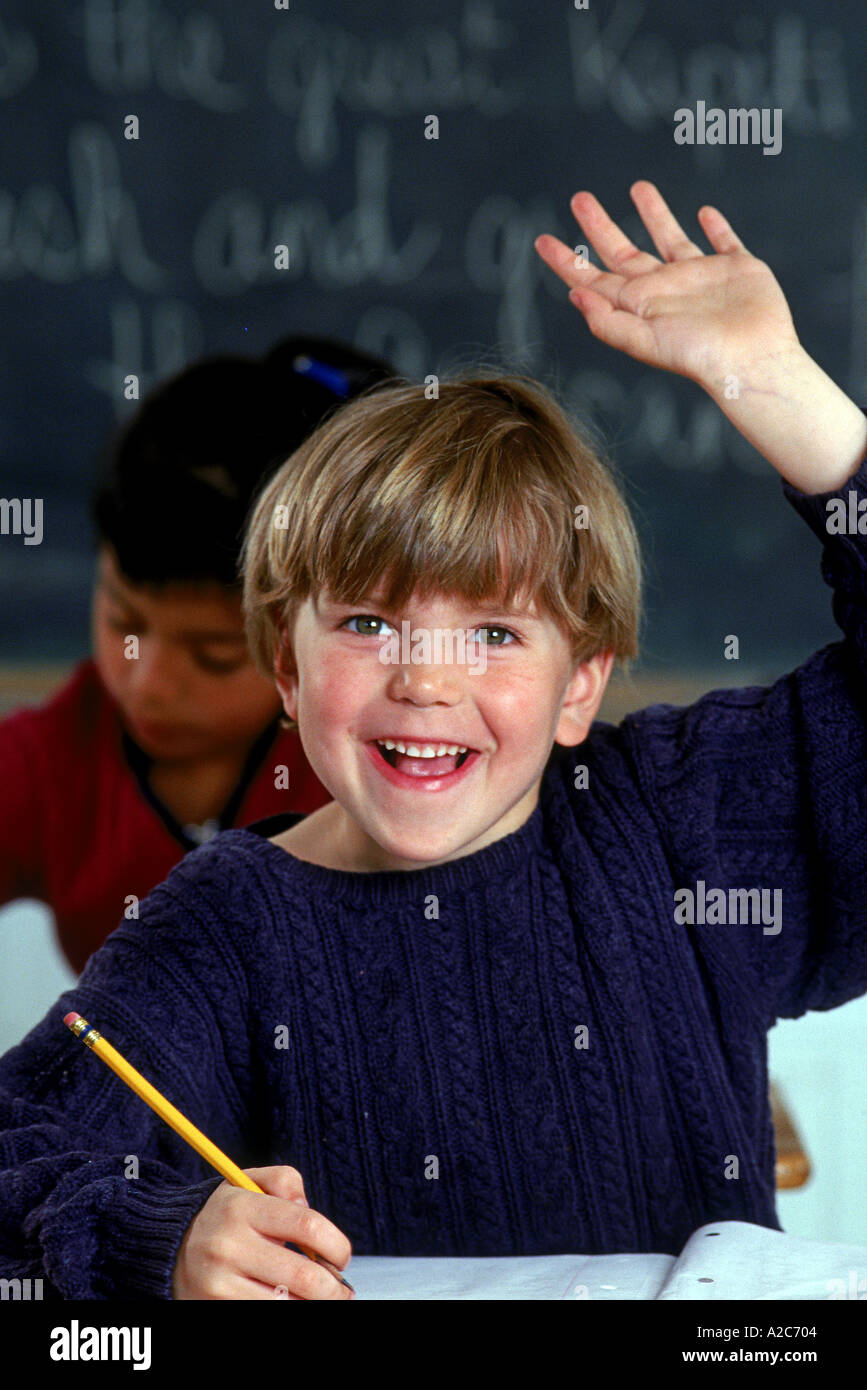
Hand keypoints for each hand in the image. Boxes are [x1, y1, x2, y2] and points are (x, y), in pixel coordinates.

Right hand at [171, 1166, 353, 1299]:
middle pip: (304, 1276)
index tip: (342, 1257)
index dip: (336, 1244)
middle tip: (341, 1291)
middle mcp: (229, 1246)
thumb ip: (285, 1182)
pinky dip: (287, 1312)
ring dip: (313, 1306)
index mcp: (241, 1208)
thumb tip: (308, 1208)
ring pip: (287, 1306)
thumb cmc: (224, 1216)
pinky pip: (265, 1316)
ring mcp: (220, 1283)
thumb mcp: (247, 1183)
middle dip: (334, 1289)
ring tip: (319, 1300)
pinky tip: (290, 1304)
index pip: (307, 1225)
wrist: (169, 1248)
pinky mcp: (214, 1307)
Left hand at [534, 181, 799, 390]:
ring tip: (637, 187)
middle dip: (600, 225)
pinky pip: (724, 241)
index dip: (567, 261)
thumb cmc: (698, 356)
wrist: (752, 360)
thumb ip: (607, 320)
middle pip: (623, 252)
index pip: (594, 278)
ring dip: (654, 214)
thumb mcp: (643, 340)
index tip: (541, 240)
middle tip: (579, 198)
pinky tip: (705, 213)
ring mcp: (701, 278)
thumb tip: (574, 293)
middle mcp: (666, 288)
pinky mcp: (737, 269)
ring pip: (670, 238)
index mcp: (639, 304)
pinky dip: (716, 226)